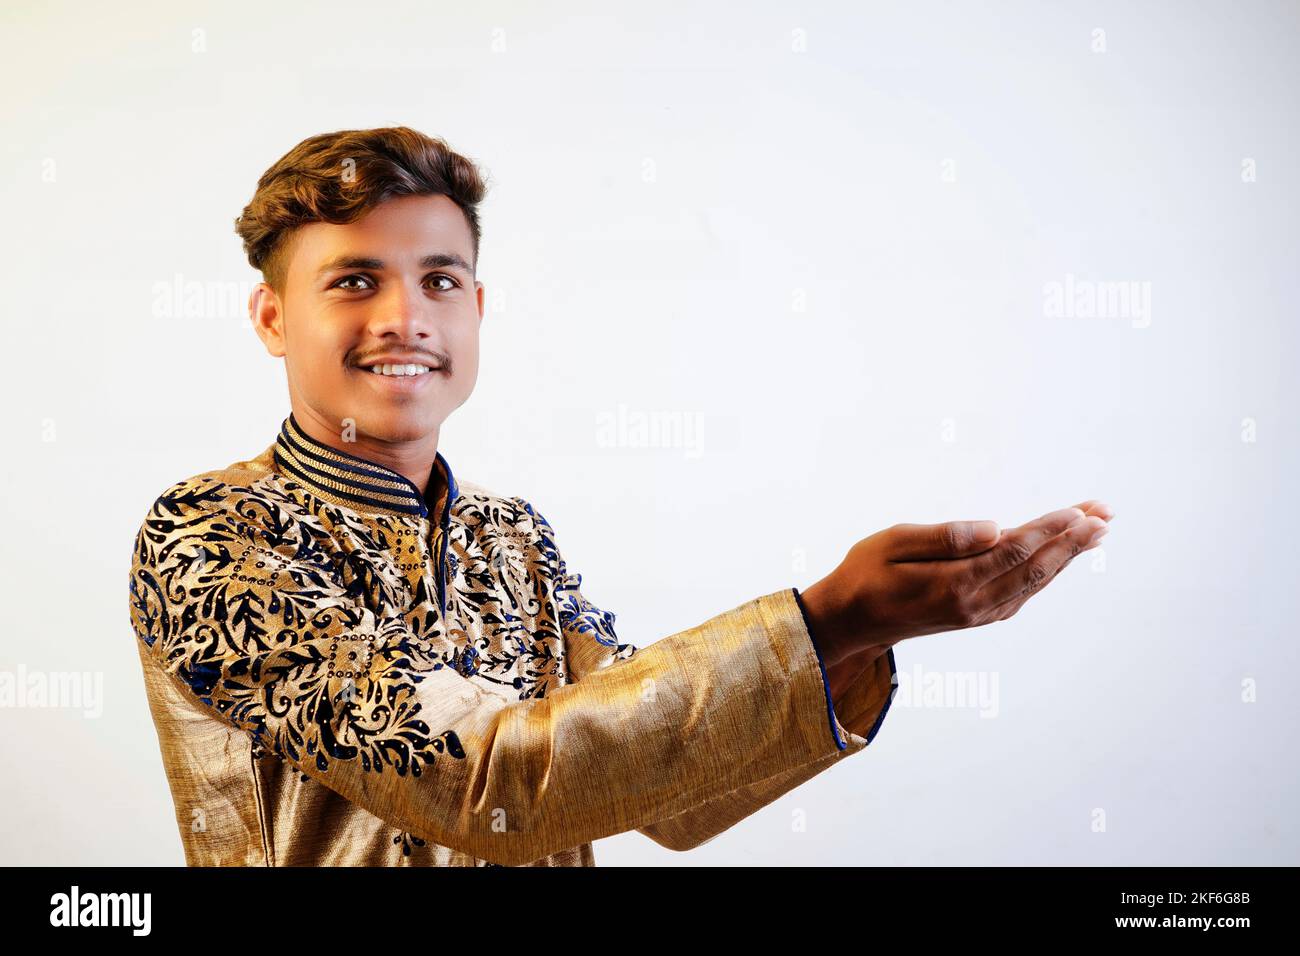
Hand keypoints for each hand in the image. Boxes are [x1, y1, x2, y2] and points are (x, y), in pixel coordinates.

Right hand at [804, 500, 1113, 672]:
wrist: (851, 621)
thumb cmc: (865, 573)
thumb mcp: (893, 542)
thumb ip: (945, 536)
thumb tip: (994, 528)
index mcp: (953, 585)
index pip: (1012, 552)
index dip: (1047, 530)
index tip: (1077, 510)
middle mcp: (972, 605)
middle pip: (1035, 570)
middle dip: (1072, 541)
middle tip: (1105, 516)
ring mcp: (976, 615)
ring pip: (1034, 584)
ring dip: (1067, 557)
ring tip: (1096, 532)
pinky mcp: (975, 617)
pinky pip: (1022, 594)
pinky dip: (1047, 574)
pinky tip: (1060, 560)